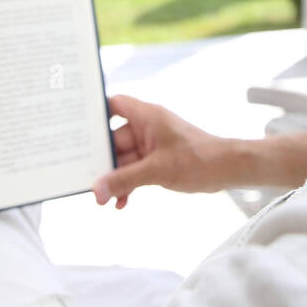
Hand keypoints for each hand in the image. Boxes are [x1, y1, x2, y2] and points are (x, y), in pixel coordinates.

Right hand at [93, 95, 243, 207]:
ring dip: (115, 179)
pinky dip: (128, 184)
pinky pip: (135, 171)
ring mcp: (152, 145)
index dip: (96, 115)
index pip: (114, 105)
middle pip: (114, 140)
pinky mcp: (157, 161)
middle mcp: (147, 127)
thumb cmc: (200, 158)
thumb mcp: (158, 170)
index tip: (78, 131)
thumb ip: (125, 180)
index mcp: (147, 116)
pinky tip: (121, 202)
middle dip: (103, 162)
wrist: (228, 170)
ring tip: (102, 199)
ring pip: (123, 160)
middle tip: (88, 181)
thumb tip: (97, 190)